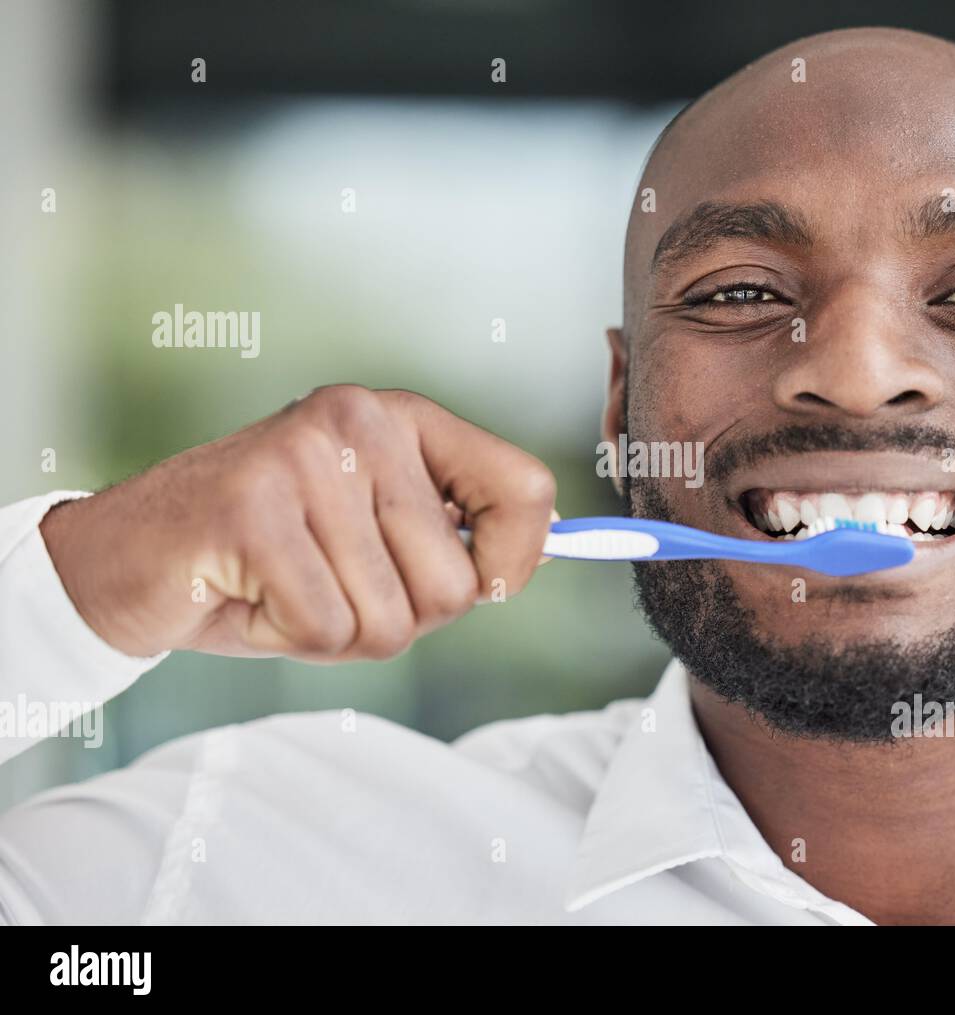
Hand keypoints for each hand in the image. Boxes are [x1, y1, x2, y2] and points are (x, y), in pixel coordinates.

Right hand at [39, 385, 556, 660]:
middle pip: (455, 584)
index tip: (486, 587)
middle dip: (399, 618)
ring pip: (391, 617)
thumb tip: (541, 556)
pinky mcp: (252, 510)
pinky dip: (290, 637)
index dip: (519, 560)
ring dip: (338, 631)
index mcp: (403, 418)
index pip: (525, 489)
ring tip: (285, 587)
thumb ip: (449, 539)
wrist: (128, 557)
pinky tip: (250, 595)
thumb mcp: (374, 533)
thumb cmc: (267, 555)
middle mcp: (360, 422)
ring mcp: (303, 458)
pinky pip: (327, 626)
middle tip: (332, 588)